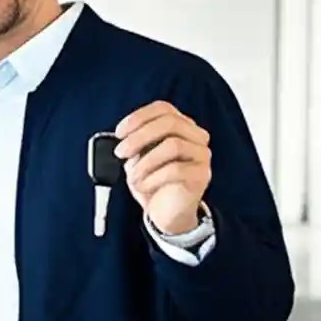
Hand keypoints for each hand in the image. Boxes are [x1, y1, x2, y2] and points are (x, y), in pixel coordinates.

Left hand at [113, 100, 210, 234]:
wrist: (166, 212)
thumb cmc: (152, 181)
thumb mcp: (138, 158)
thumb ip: (135, 144)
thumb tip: (124, 140)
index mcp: (180, 126)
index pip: (163, 108)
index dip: (139, 117)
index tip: (119, 133)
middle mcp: (195, 136)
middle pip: (169, 123)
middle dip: (139, 136)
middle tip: (120, 152)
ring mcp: (202, 155)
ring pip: (173, 145)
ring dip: (145, 161)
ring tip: (132, 177)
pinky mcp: (202, 175)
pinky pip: (176, 170)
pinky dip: (153, 178)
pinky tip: (143, 185)